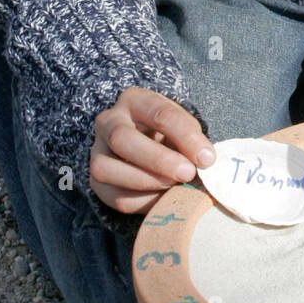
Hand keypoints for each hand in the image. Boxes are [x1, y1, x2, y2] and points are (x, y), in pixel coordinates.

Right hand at [90, 87, 215, 214]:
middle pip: (122, 138)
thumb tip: (204, 163)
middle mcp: (109, 122)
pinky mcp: (96, 182)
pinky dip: (142, 201)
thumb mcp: (183, 127)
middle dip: (158, 160)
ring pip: (106, 169)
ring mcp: (97, 152)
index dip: (185, 137)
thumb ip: (192, 141)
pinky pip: (114, 197)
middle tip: (187, 173)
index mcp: (135, 100)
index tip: (207, 158)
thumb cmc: (169, 135)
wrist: (147, 147)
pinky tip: (163, 199)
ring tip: (174, 186)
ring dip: (145, 182)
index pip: (159, 113)